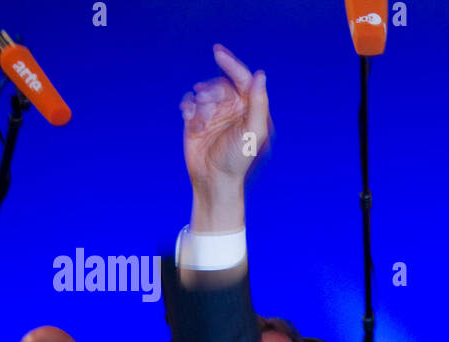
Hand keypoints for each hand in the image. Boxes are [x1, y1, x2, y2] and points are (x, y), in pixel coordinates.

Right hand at [181, 45, 271, 201]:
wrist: (214, 181)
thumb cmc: (238, 160)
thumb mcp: (254, 132)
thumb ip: (259, 104)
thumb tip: (259, 75)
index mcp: (250, 109)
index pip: (242, 79)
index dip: (231, 63)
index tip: (217, 53)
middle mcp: (233, 109)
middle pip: (220, 84)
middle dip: (212, 92)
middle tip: (209, 106)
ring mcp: (214, 114)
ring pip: (203, 93)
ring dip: (201, 104)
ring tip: (202, 123)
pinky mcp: (196, 121)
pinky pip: (189, 103)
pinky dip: (189, 109)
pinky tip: (192, 123)